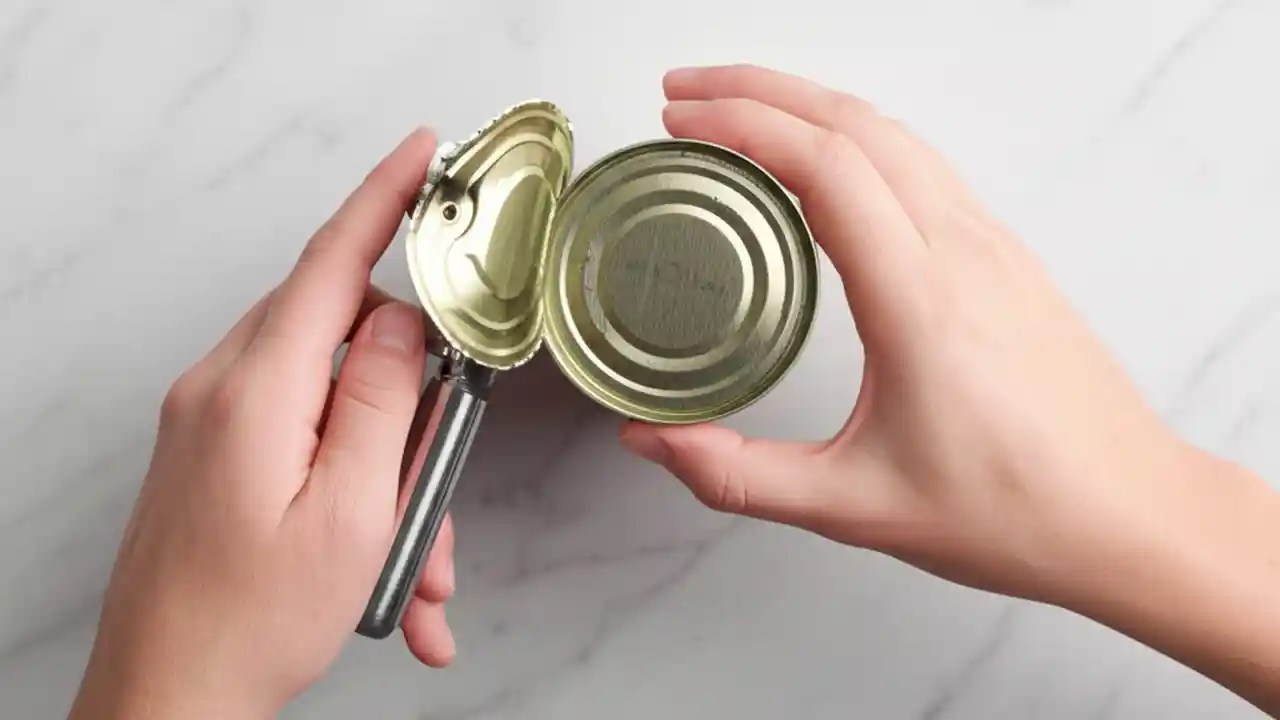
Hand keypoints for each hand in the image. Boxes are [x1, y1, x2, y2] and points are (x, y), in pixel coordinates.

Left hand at [71, 129, 455, 718]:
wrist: (167, 699)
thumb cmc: (251, 624)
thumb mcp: (351, 512)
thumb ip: (382, 401)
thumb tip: (401, 320)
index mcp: (256, 392)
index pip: (331, 264)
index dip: (383, 200)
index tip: (423, 154)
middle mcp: (225, 390)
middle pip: (349, 346)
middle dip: (413, 418)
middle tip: (436, 492)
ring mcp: (215, 421)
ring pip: (338, 404)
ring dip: (391, 480)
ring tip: (410, 570)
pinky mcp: (218, 452)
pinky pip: (309, 441)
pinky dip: (357, 494)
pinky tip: (383, 575)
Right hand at [620, 64, 1232, 606]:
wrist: (1131, 515)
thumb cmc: (1014, 511)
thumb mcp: (856, 507)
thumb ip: (739, 476)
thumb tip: (652, 440)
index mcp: (921, 300)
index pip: (825, 167)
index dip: (744, 125)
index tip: (680, 118)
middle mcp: (961, 252)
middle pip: (854, 123)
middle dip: (759, 91)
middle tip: (685, 94)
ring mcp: (992, 245)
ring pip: (894, 133)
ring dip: (809, 103)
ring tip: (739, 109)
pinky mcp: (1006, 257)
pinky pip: (923, 164)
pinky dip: (856, 136)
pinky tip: (824, 160)